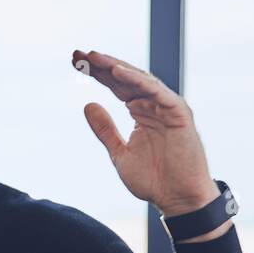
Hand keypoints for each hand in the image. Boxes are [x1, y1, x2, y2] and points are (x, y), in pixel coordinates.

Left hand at [74, 49, 221, 217]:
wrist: (178, 199)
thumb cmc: (154, 180)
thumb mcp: (119, 152)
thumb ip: (105, 129)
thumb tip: (88, 104)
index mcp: (140, 111)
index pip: (116, 85)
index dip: (96, 73)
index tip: (75, 61)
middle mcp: (154, 104)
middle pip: (125, 78)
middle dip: (101, 65)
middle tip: (78, 53)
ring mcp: (167, 106)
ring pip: (139, 80)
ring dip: (115, 67)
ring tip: (94, 58)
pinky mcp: (179, 112)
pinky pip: (156, 91)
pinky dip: (137, 80)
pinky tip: (117, 72)